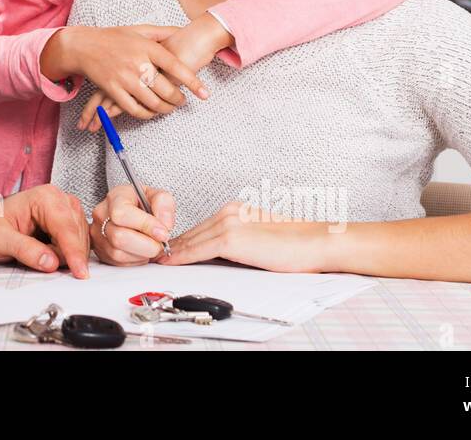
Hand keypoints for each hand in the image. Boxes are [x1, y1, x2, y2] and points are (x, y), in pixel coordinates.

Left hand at [0, 184, 91, 278]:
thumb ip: (24, 250)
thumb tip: (51, 262)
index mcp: (44, 198)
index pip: (66, 228)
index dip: (74, 252)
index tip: (80, 273)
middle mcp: (61, 199)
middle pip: (76, 236)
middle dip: (61, 255)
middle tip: (31, 256)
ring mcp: (69, 209)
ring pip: (80, 242)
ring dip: (62, 255)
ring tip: (36, 250)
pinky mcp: (73, 221)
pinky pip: (79, 243)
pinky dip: (66, 253)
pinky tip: (48, 250)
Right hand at [79, 14, 229, 130]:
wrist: (83, 45)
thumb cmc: (113, 37)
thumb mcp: (139, 29)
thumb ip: (162, 32)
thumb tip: (183, 29)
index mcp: (147, 47)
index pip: (175, 66)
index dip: (192, 82)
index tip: (204, 93)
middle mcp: (137, 63)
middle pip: (165, 89)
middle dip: (178, 99)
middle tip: (183, 101)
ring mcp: (124, 78)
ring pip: (151, 102)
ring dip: (164, 108)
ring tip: (170, 108)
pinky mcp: (112, 89)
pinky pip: (133, 109)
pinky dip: (145, 114)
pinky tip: (151, 112)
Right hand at [90, 184, 175, 265]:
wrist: (134, 213)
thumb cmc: (144, 204)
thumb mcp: (157, 196)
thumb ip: (164, 205)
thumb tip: (164, 225)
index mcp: (115, 197)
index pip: (122, 213)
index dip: (145, 225)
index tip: (162, 232)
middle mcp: (102, 215)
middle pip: (119, 237)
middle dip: (147, 244)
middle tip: (160, 242)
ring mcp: (98, 235)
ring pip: (119, 254)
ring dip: (142, 254)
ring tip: (151, 244)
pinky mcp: (102, 252)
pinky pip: (120, 264)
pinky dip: (136, 260)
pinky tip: (142, 249)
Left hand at [157, 201, 332, 272]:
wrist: (314, 242)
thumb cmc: (295, 244)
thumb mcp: (259, 237)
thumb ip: (237, 240)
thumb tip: (219, 254)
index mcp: (236, 210)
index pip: (202, 227)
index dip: (184, 239)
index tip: (170, 249)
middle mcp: (230, 212)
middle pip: (193, 232)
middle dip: (174, 245)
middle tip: (156, 254)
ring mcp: (229, 223)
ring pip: (192, 240)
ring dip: (173, 251)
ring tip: (158, 260)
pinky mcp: (231, 239)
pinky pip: (198, 249)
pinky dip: (181, 256)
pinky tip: (170, 261)